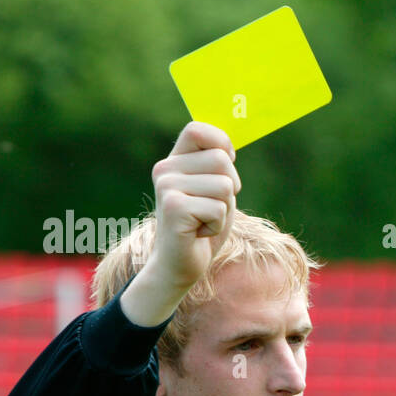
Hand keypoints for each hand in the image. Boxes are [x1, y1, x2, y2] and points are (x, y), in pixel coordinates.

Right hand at [148, 121, 241, 286]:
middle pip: (222, 160)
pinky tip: (199, 233)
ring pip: (224, 186)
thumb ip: (218, 166)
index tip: (224, 171)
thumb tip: (229, 147)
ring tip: (204, 220)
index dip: (222, 145)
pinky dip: (217, 225)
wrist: (179, 266)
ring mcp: (166, 187)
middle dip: (230, 188)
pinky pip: (218, 208)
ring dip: (224, 210)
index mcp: (174, 161)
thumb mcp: (214, 190)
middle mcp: (165, 169)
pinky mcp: (173, 207)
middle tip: (212, 208)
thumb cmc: (202, 226)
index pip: (198, 129)